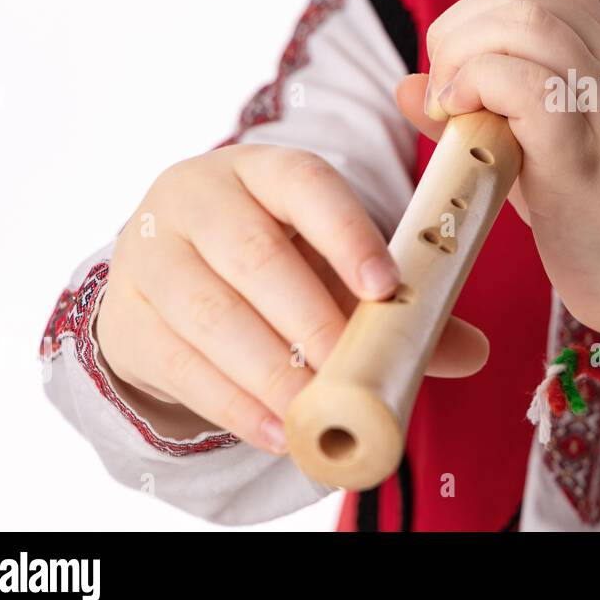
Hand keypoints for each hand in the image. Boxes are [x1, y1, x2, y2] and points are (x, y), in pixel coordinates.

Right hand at [95, 144, 489, 454]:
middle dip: (310, 319)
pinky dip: (234, 404)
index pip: (306, 184)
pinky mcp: (125, 315)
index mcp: (262, 169)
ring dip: (271, 370)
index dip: (347, 234)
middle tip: (352, 370)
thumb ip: (398, 305)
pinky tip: (278, 430)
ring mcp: (151, 253)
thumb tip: (473, 351)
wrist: (172, 274)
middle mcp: (198, 197)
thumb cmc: (273, 259)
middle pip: (253, 255)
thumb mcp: (328, 265)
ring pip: (210, 313)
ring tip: (318, 409)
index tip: (386, 288)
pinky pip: (180, 363)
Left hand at [395, 0, 599, 347]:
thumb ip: (484, 111)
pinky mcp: (585, 154)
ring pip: (523, 21)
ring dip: (463, 52)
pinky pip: (525, 83)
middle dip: (460, 24)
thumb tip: (409, 86)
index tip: (464, 59)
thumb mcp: (542, 154)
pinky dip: (477, 86)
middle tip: (448, 89)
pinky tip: (463, 121)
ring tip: (453, 106)